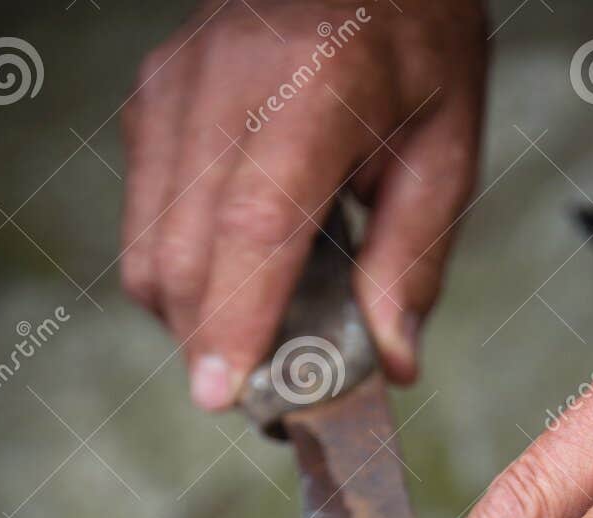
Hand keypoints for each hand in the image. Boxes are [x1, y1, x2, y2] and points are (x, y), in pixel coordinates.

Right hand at [121, 0, 486, 405]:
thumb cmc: (415, 48)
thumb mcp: (446, 148)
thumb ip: (413, 260)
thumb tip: (390, 361)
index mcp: (319, 84)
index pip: (256, 225)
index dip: (234, 319)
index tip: (221, 393)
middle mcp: (229, 75)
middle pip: (187, 250)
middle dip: (209, 341)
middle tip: (254, 394)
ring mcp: (176, 81)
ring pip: (150, 244)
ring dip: (190, 314)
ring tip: (250, 333)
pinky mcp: (150, 93)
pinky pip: (146, 216)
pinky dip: (180, 268)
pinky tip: (233, 270)